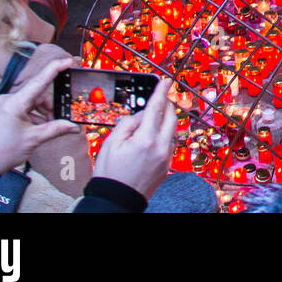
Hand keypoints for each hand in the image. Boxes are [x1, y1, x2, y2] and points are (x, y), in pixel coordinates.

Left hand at [0, 57, 77, 183]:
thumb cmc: (1, 152)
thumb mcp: (33, 140)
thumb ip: (55, 129)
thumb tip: (73, 126)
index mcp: (15, 103)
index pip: (40, 80)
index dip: (56, 68)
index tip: (68, 61)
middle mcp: (8, 99)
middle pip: (38, 94)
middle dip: (51, 105)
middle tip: (62, 119)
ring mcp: (4, 105)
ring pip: (31, 101)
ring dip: (42, 112)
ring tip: (48, 127)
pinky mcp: (2, 111)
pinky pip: (23, 108)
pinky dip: (33, 115)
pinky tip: (38, 128)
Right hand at [92, 77, 176, 199]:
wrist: (116, 200)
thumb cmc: (110, 173)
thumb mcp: (111, 143)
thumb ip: (128, 123)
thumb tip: (141, 115)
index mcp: (146, 139)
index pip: (156, 108)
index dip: (161, 91)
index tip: (167, 80)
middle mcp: (161, 147)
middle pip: (171, 117)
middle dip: (166, 105)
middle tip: (159, 99)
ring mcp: (166, 157)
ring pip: (171, 131)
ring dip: (164, 122)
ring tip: (149, 122)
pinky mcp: (167, 166)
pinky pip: (168, 144)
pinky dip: (162, 136)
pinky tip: (150, 139)